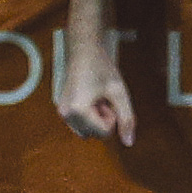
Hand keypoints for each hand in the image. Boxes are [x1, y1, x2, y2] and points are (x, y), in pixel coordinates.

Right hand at [58, 30, 136, 144]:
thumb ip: (127, 118)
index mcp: (78, 110)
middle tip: (103, 97)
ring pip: (87, 131)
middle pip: (94, 134)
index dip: (113, 117)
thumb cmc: (101, 67)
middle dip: (103, 119)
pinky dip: (89, 116)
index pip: (104, 132)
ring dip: (96, 119)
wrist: (84, 50)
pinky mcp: (62, 110)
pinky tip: (90, 98)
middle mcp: (66, 114)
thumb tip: (129, 142)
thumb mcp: (119, 92)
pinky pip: (80, 124)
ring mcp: (62, 112)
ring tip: (97, 97)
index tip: (110, 99)